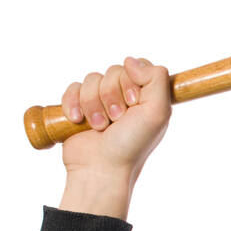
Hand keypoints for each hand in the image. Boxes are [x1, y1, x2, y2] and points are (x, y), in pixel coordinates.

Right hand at [59, 57, 171, 186]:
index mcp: (147, 97)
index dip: (132, 81)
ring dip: (93, 103)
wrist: (100, 168)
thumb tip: (131, 61)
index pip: (138, 66)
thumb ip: (156, 79)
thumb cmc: (131, 145)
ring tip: (99, 126)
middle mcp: (125, 97)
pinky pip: (73, 88)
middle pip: (114, 71)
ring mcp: (101, 101)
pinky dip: (73, 103)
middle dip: (112, 96)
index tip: (134, 103)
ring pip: (92, 79)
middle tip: (116, 120)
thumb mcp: (157, 113)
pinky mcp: (79, 106)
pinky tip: (78, 121)